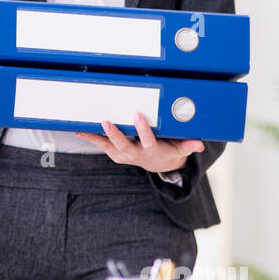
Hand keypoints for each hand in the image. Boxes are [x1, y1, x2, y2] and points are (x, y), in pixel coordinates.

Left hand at [75, 112, 204, 173]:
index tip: (137, 114)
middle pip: (124, 146)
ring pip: (108, 147)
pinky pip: (102, 146)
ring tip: (82, 129)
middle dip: (114, 134)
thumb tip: (199, 145)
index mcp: (152, 151)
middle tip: (106, 122)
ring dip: (96, 138)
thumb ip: (188, 145)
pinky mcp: (116, 154)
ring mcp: (124, 156)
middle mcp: (136, 155)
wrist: (159, 165)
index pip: (148, 140)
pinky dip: (91, 138)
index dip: (142, 129)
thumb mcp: (181, 149)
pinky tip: (79, 130)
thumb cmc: (170, 150)